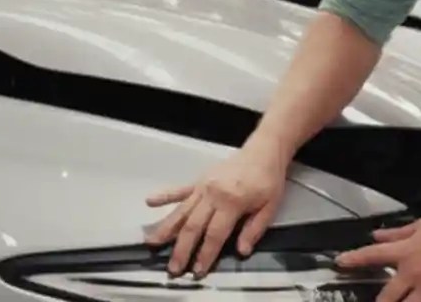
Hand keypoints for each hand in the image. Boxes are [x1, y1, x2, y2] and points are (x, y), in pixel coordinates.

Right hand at [144, 136, 290, 276]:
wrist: (264, 150)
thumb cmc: (268, 179)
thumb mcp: (270, 206)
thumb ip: (255, 229)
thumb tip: (242, 250)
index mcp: (232, 201)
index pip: (215, 234)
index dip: (206, 254)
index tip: (198, 270)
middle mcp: (213, 194)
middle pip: (193, 226)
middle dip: (182, 249)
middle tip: (173, 268)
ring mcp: (204, 186)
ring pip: (182, 211)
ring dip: (167, 229)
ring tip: (152, 243)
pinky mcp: (200, 180)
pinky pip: (180, 190)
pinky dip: (165, 196)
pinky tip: (150, 202)